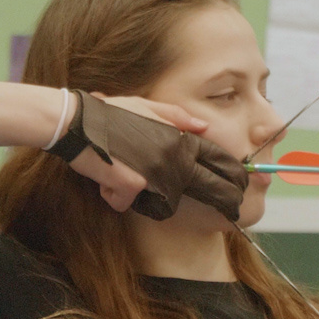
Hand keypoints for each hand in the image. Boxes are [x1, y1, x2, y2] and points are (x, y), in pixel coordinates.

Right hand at [54, 93, 246, 220]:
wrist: (75, 123)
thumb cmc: (110, 113)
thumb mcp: (147, 107)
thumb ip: (179, 118)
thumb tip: (205, 127)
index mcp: (179, 137)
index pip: (218, 160)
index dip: (235, 176)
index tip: (242, 188)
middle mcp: (173, 156)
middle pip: (210, 186)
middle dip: (225, 200)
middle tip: (233, 211)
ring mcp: (155, 172)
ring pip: (166, 202)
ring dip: (150, 198)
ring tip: (128, 179)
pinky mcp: (134, 185)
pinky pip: (134, 202)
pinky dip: (118, 197)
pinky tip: (106, 180)